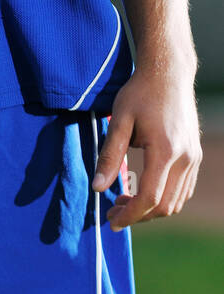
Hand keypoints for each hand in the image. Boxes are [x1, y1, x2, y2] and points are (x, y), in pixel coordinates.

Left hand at [91, 67, 201, 230]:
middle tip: (113, 212)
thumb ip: (109, 155)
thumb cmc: (140, 93)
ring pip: (176, 201)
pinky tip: (144, 191)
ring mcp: (193, 158)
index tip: (111, 221)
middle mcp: (185, 159)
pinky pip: (183, 189)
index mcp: (166, 151)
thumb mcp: (119, 120)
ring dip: (151, 210)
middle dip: (138, 216)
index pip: (150, 199)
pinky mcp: (195, 156)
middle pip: (165, 206)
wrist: (168, 73)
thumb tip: (97, 188)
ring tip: (125, 202)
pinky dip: (164, 198)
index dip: (130, 215)